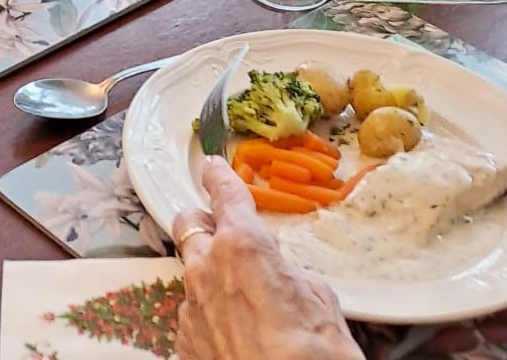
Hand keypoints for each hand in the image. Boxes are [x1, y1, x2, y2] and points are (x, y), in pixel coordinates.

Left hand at [172, 157, 361, 359]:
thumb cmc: (314, 354)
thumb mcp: (322, 301)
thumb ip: (295, 276)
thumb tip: (286, 278)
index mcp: (242, 246)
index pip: (225, 195)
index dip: (219, 177)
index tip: (211, 165)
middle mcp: (207, 269)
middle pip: (190, 226)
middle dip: (203, 223)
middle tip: (222, 231)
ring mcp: (191, 308)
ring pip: (192, 274)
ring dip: (210, 275)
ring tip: (240, 298)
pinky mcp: (184, 342)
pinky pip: (194, 315)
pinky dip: (210, 316)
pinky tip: (235, 334)